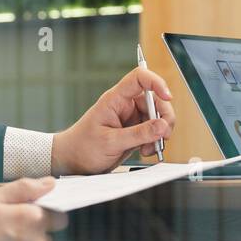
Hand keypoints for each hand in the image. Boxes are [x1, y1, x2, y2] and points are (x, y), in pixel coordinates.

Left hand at [50, 67, 175, 174]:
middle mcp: (125, 105)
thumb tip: (162, 126)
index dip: (156, 83)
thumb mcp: (111, 142)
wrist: (72, 161)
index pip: (139, 78)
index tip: (168, 97)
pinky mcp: (135, 131)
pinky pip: (153, 131)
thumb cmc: (83, 147)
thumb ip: (138, 134)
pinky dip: (155, 141)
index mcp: (115, 99)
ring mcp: (131, 118)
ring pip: (157, 117)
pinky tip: (146, 151)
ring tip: (150, 148)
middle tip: (162, 135)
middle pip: (155, 100)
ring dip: (160, 133)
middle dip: (163, 117)